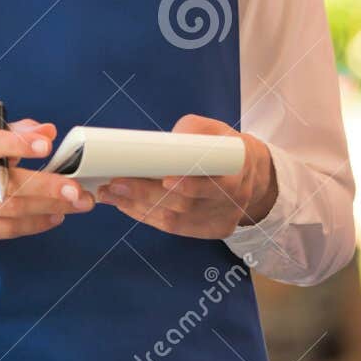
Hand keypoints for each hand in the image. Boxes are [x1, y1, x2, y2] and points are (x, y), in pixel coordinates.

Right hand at [0, 118, 96, 245]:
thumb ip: (17, 132)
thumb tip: (49, 131)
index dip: (19, 144)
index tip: (48, 146)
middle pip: (8, 184)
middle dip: (48, 187)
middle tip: (78, 189)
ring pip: (12, 209)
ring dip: (50, 207)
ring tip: (77, 203)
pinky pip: (7, 230)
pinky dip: (36, 224)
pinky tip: (56, 216)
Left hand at [93, 114, 275, 238]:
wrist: (249, 172)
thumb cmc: (223, 146)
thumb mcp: (214, 129)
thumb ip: (192, 131)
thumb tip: (161, 142)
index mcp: (237, 171)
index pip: (215, 184)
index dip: (190, 185)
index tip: (164, 179)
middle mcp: (232, 201)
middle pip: (186, 204)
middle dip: (146, 194)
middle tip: (116, 183)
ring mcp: (221, 220)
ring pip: (176, 220)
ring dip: (139, 207)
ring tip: (110, 194)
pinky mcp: (209, 231)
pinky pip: (173, 228)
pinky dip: (146, 216)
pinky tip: (125, 205)